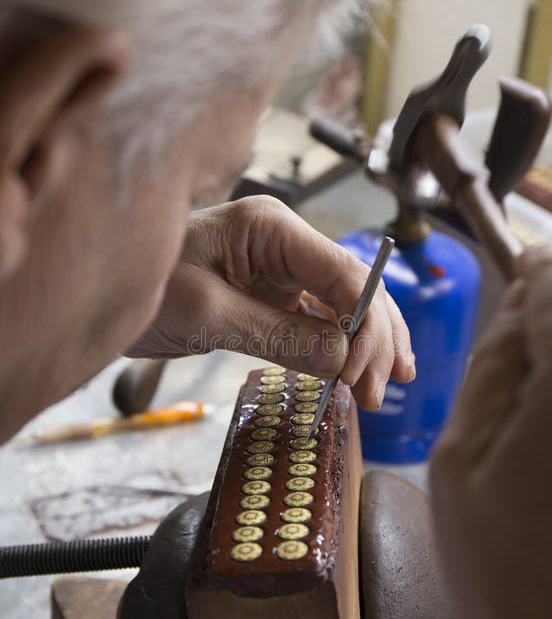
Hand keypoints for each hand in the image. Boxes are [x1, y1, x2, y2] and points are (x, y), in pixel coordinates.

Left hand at [129, 196, 414, 409]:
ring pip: (344, 305)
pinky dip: (339, 346)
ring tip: (384, 386)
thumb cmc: (140, 284)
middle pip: (354, 288)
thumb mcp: (207, 314)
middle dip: (375, 339)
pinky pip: (317, 318)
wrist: (101, 285)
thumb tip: (340, 359)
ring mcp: (280, 266)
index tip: (365, 373)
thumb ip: (277, 335)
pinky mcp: (271, 292)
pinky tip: (358, 371)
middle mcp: (284, 241)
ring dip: (366, 345)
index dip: (367, 325)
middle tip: (380, 391)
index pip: (344, 273)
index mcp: (271, 227)